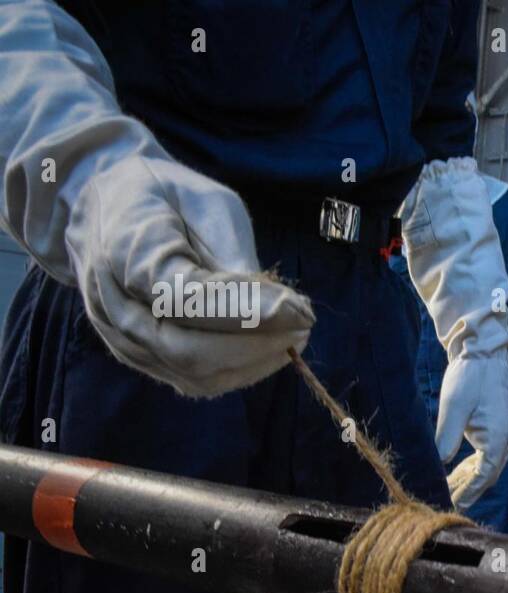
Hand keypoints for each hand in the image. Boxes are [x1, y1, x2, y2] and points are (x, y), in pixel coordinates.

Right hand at [66, 155, 314, 396]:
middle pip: (187, 349)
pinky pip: (188, 380)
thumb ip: (229, 252)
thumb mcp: (206, 202)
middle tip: (303, 328)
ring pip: (190, 374)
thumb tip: (272, 306)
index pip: (189, 299)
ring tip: (292, 340)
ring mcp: (118, 334)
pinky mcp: (134, 354)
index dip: (249, 311)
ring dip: (250, 364)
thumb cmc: (166, 196)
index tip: (300, 310)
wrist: (104, 201)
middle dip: (255, 345)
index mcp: (125, 250)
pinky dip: (235, 373)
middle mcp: (113, 302)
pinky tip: (266, 354)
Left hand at [436, 353, 507, 508]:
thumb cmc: (469, 377)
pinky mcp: (503, 427)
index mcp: (498, 438)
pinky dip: (477, 464)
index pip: (484, 476)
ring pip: (491, 465)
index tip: (452, 504)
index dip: (468, 492)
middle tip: (448, 501)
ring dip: (472, 478)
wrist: (485, 353)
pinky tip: (461, 469)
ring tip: (452, 488)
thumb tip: (438, 464)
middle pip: (489, 475)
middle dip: (470, 489)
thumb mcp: (453, 408)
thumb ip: (447, 438)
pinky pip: (491, 453)